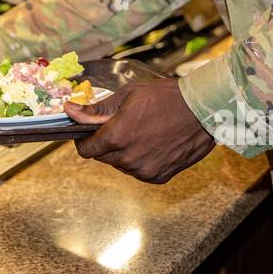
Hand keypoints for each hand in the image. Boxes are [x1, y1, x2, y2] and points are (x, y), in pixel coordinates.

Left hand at [68, 78, 215, 183]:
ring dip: (123, 152)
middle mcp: (129, 159)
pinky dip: (140, 159)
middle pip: (102, 157)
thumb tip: (69, 111)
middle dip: (105, 143)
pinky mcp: (158, 177)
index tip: (90, 131)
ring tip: (142, 131)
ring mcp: (144, 171)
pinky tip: (153, 143)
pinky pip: (138, 171)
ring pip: (121, 164)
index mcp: (117, 136)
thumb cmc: (166, 98)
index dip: (85, 139)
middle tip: (122, 125)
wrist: (203, 111)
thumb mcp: (127, 95)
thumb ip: (96, 109)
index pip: (86, 150)